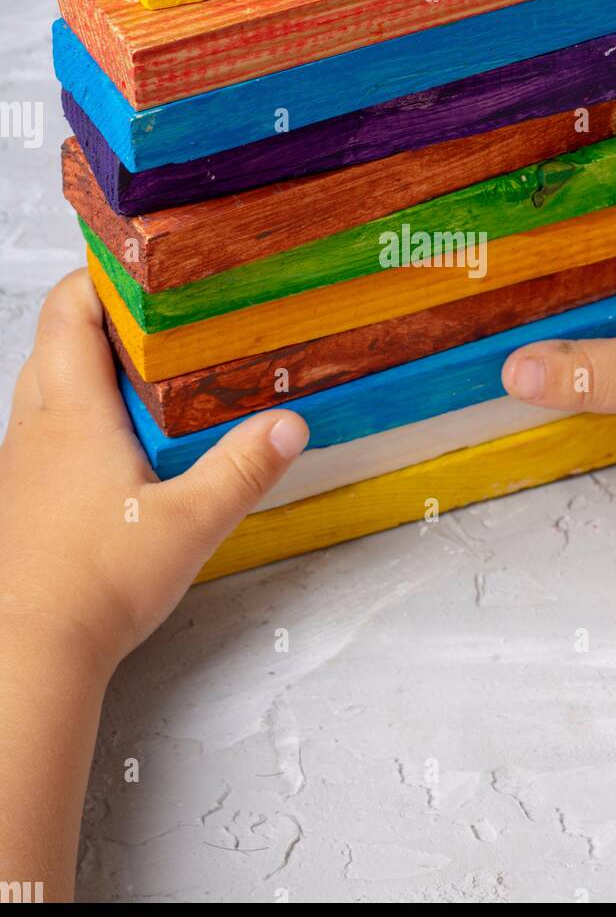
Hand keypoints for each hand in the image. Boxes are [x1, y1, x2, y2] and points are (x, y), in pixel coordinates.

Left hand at [0, 269, 308, 672]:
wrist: (29, 650)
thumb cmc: (98, 585)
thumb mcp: (190, 522)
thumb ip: (243, 469)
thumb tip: (289, 424)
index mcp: (72, 413)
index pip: (69, 313)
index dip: (97, 278)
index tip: (138, 266)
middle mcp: (37, 428)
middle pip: (53, 341)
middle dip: (98, 316)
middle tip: (158, 315)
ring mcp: (20, 463)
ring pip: (44, 386)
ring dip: (84, 365)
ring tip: (145, 373)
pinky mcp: (19, 498)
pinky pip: (42, 430)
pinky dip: (75, 413)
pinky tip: (117, 445)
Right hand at [502, 209, 615, 524]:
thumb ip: (584, 371)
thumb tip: (514, 370)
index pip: (595, 203)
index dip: (545, 201)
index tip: (492, 207)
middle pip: (586, 254)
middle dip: (539, 264)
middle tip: (480, 269)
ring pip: (598, 298)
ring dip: (561, 309)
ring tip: (502, 317)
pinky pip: (613, 335)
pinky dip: (583, 344)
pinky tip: (554, 363)